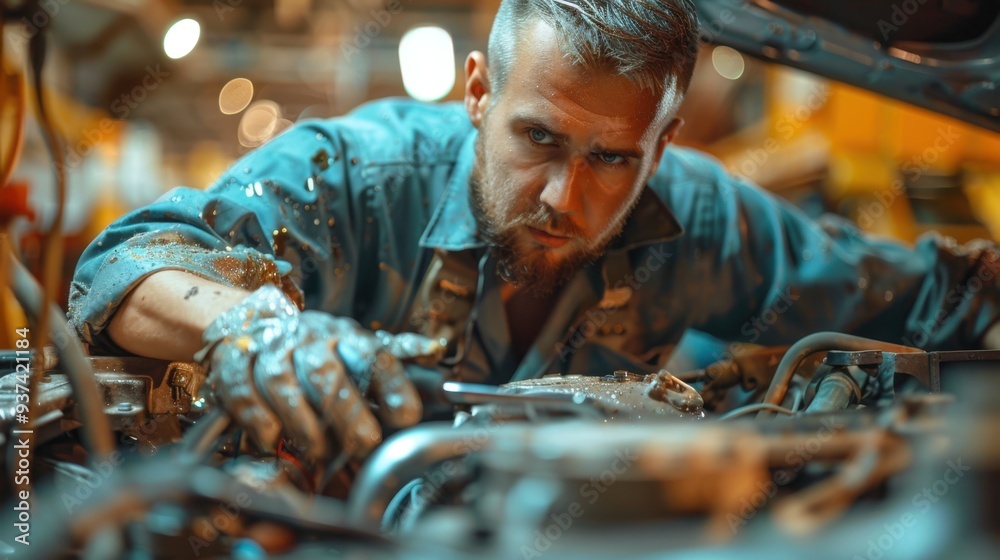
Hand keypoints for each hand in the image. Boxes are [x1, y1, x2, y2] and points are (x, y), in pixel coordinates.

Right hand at [196, 285, 443, 460]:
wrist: (251, 319)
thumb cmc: (314, 347)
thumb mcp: (355, 347)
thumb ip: (389, 358)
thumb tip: (434, 350)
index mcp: (344, 335)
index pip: (373, 355)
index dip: (392, 386)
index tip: (407, 417)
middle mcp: (307, 338)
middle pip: (326, 373)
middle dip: (347, 413)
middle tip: (364, 446)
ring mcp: (268, 348)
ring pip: (281, 382)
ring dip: (302, 422)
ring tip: (319, 450)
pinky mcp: (234, 362)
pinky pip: (241, 390)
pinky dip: (256, 418)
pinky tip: (272, 439)